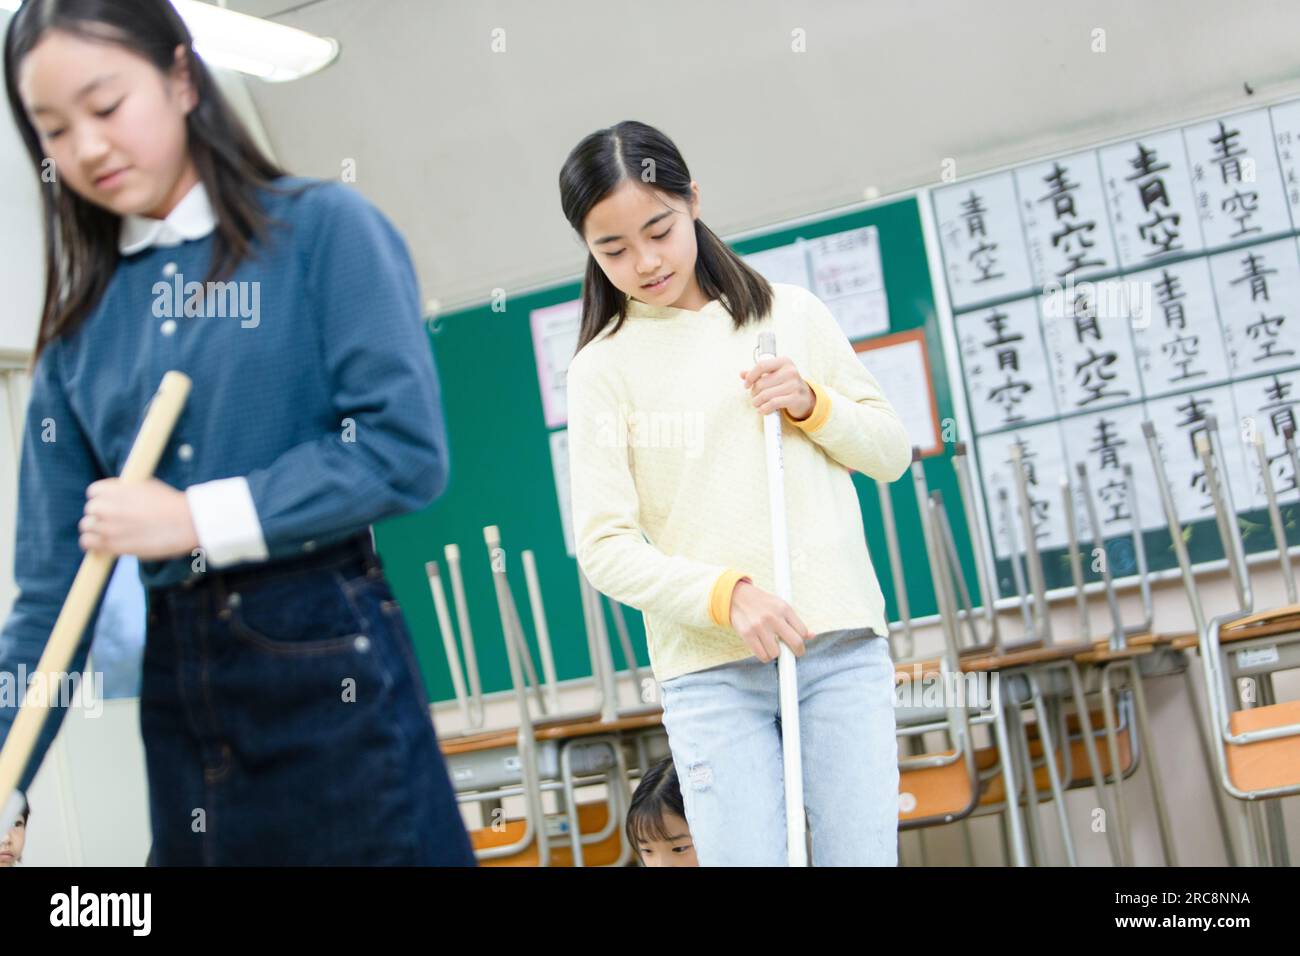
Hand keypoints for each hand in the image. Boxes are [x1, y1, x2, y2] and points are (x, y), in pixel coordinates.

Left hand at [78, 478, 199, 559]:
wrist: (187, 523)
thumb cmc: (172, 505)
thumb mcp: (148, 486)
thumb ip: (126, 490)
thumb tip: (116, 496)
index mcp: (116, 489)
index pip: (94, 492)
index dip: (103, 498)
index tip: (111, 505)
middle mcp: (108, 506)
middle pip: (90, 509)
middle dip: (100, 515)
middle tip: (115, 521)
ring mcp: (108, 527)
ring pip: (86, 527)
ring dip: (96, 530)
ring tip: (110, 534)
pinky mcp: (113, 545)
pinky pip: (88, 543)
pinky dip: (93, 544)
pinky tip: (104, 545)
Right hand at [727, 580, 812, 662]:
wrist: (737, 596)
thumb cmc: (762, 603)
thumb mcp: (781, 606)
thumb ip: (795, 622)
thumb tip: (812, 636)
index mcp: (784, 608)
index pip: (803, 631)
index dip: (802, 641)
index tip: (798, 644)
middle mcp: (773, 617)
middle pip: (795, 642)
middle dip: (797, 651)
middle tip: (793, 653)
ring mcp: (760, 626)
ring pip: (776, 653)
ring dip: (775, 653)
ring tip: (771, 645)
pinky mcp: (748, 634)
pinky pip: (762, 656)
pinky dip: (764, 656)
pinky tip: (763, 648)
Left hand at [740, 356, 814, 419]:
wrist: (805, 398)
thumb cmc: (786, 385)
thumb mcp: (774, 376)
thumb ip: (758, 374)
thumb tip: (742, 374)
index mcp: (784, 362)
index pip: (761, 365)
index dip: (751, 376)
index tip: (746, 385)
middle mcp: (790, 371)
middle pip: (761, 383)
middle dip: (754, 393)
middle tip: (755, 397)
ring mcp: (794, 385)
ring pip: (765, 395)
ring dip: (757, 402)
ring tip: (757, 404)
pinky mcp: (795, 398)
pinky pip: (773, 404)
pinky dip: (764, 409)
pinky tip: (762, 410)